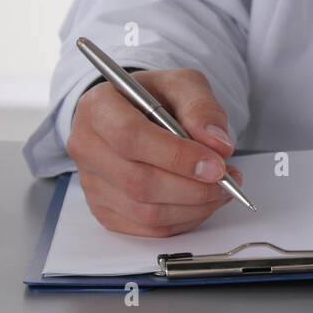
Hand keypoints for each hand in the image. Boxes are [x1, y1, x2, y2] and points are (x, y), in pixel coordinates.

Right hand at [65, 68, 242, 236]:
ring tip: (221, 189)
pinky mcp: (103, 210)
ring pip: (145, 211)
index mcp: (98, 107)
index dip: (177, 156)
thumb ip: (201, 107)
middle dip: (192, 188)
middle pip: (138, 181)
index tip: (216, 164)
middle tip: (227, 179)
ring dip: (193, 207)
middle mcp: (86, 146)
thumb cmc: (155, 98)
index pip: (130, 137)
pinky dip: (183, 220)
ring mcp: (91, 183)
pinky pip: (147, 228)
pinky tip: (202, 203)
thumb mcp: (183, 85)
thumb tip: (217, 144)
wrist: (136, 114)